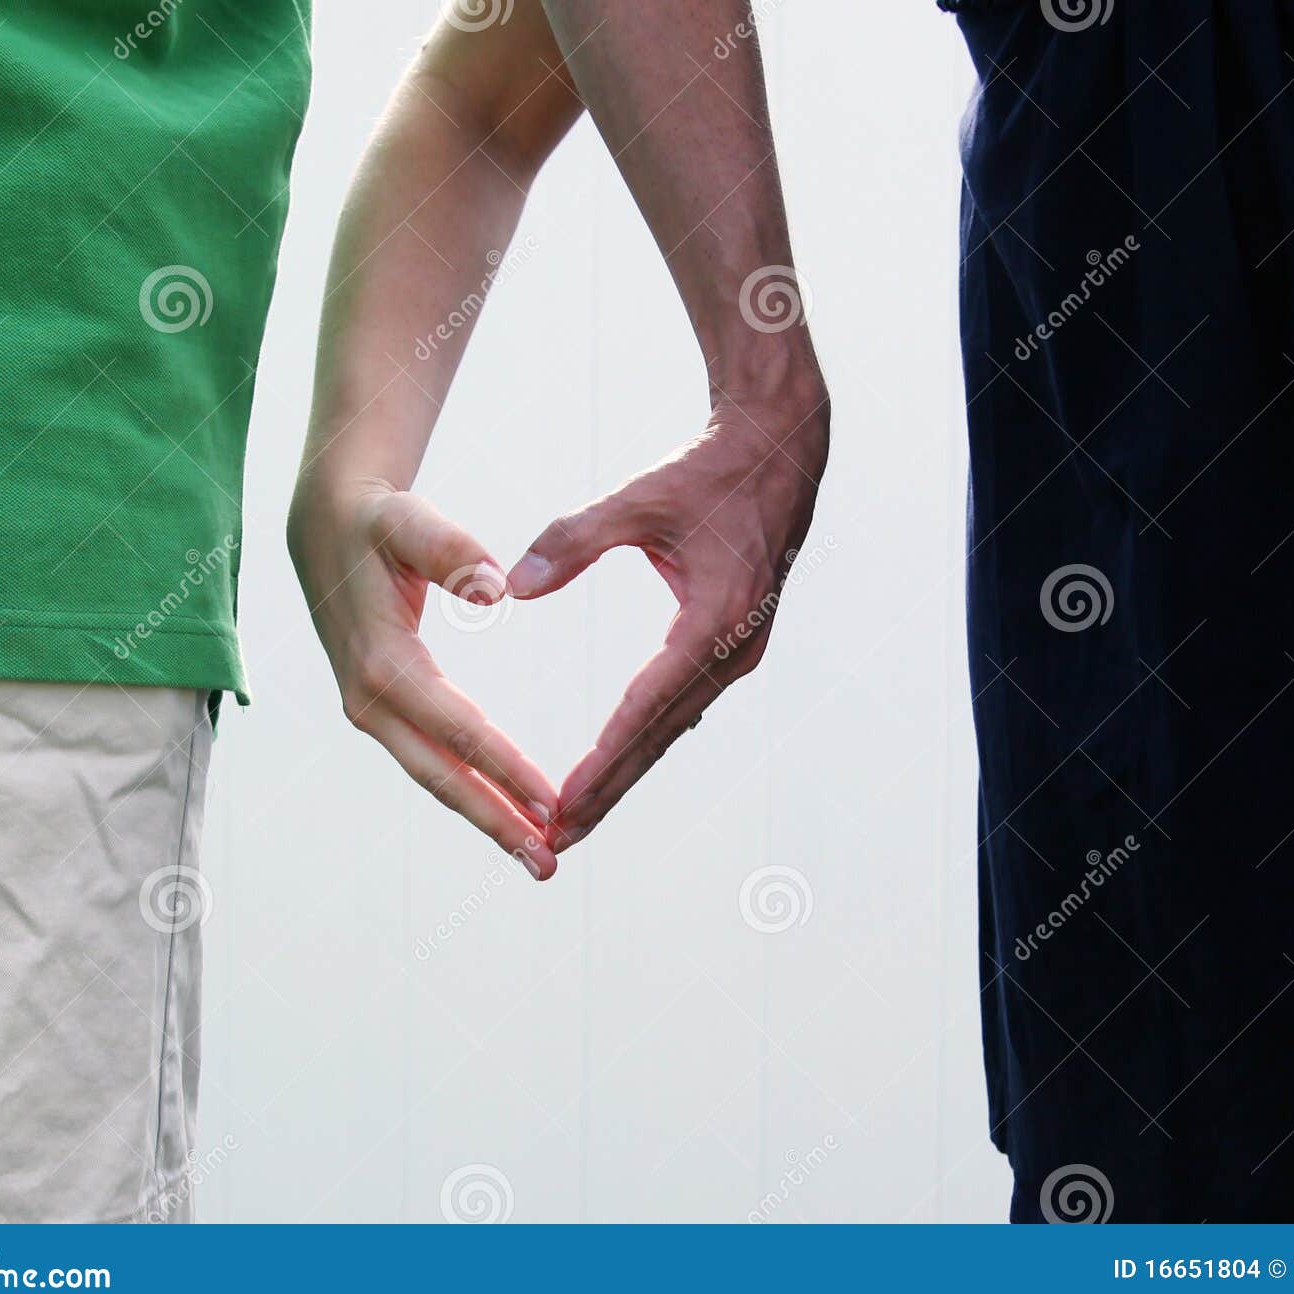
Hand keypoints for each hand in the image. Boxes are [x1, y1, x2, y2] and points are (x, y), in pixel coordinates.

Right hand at [288, 477, 558, 879]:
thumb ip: (451, 552)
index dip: (503, 767)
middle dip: (495, 822)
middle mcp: (370, 700)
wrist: (329, 527)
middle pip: (441, 776)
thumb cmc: (379, 522)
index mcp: (381, 662)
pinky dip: (469, 791)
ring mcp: (372, 711)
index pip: (455, 727)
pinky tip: (506, 812)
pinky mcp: (382, 710)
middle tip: (548, 864)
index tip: (550, 800)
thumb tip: (497, 590)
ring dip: (486, 818)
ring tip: (538, 857)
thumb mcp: (410, 521)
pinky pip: (430, 760)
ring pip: (435, 777)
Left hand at [508, 392, 829, 850]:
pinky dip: (648, 740)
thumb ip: (575, 539)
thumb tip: (515, 587)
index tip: (562, 802)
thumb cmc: (709, 473)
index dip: (603, 761)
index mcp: (715, 620)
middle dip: (609, 791)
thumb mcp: (641, 499)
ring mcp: (739, 652)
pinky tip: (619, 763)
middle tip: (557, 839)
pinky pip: (685, 706)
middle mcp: (733, 648)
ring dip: (627, 773)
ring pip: (673, 728)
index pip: (646, 707)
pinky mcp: (735, 645)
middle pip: (661, 738)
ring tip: (578, 818)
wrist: (779, 454)